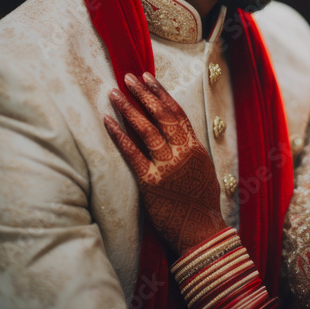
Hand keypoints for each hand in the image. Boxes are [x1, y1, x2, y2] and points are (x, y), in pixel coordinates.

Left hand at [104, 72, 224, 255]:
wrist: (202, 231)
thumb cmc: (201, 203)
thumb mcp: (202, 170)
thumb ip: (190, 150)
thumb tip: (178, 133)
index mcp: (195, 147)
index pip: (177, 112)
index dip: (161, 93)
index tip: (148, 78)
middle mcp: (182, 153)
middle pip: (161, 115)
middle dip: (144, 93)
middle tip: (128, 77)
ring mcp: (168, 167)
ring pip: (146, 130)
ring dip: (129, 109)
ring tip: (114, 93)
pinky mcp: (152, 182)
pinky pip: (132, 154)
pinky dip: (119, 136)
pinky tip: (107, 121)